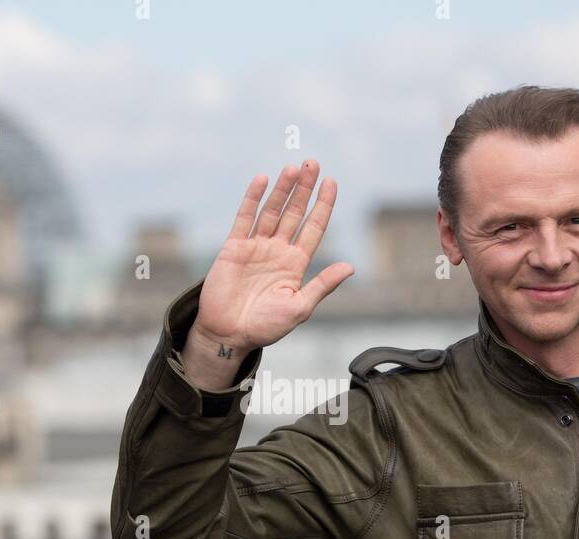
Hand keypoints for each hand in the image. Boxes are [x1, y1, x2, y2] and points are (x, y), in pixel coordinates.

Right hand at [183, 159, 352, 389]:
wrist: (228, 335)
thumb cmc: (265, 327)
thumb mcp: (300, 307)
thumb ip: (323, 285)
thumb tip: (350, 267)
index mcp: (296, 264)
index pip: (314, 228)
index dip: (323, 205)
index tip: (331, 183)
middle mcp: (278, 251)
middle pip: (295, 213)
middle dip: (304, 189)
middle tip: (313, 163)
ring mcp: (256, 247)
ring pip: (272, 211)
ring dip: (283, 189)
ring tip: (293, 167)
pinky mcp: (234, 247)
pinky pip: (245, 218)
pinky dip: (253, 198)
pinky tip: (263, 180)